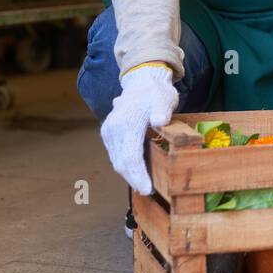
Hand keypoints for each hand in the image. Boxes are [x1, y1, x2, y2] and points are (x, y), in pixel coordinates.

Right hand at [100, 65, 177, 194]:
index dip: (139, 176)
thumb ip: (162, 110)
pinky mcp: (109, 133)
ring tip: (143, 185)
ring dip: (129, 175)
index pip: (131, 157)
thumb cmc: (156, 92)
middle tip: (148, 191)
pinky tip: (136, 172)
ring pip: (117, 160)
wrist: (142, 81)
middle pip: (122, 162)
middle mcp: (112, 129)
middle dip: (134, 179)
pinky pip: (116, 154)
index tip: (148, 189)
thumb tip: (160, 121)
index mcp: (125, 124)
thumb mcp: (163, 98)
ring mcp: (108, 131)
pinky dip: (125, 166)